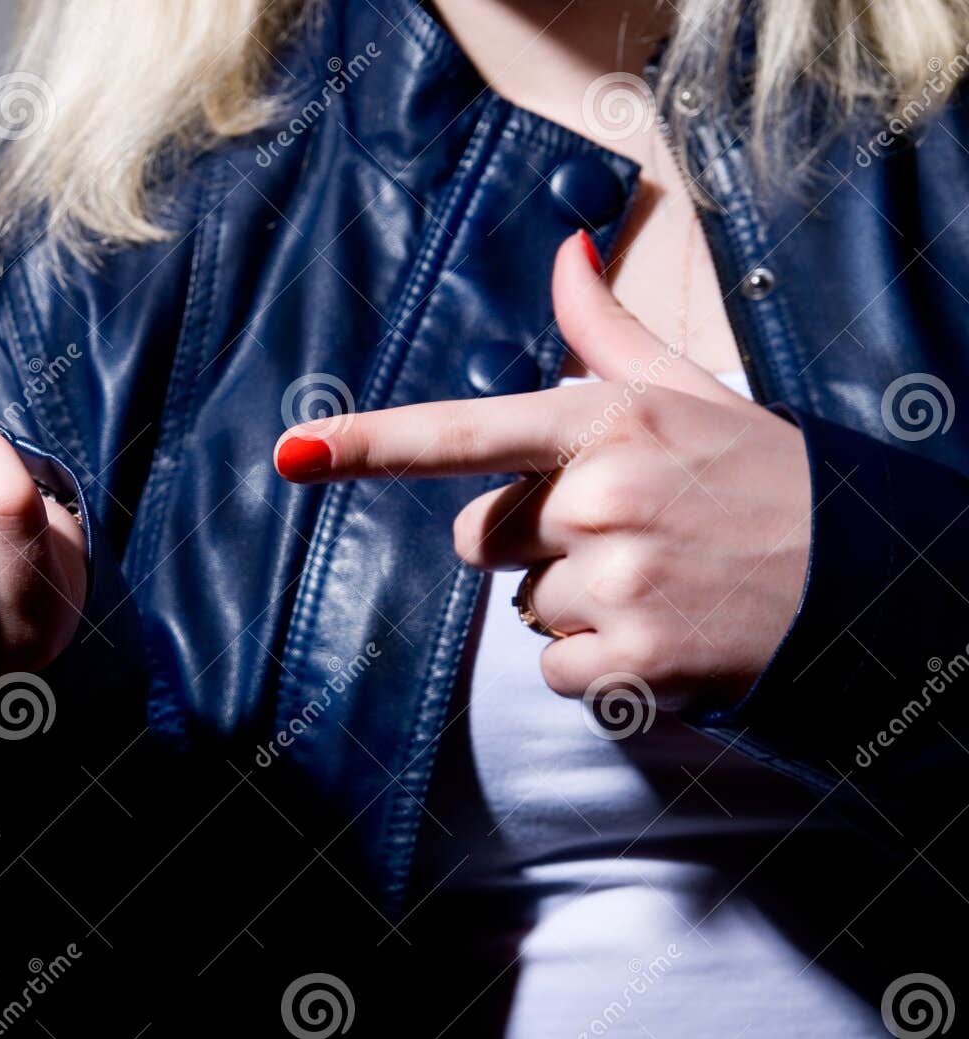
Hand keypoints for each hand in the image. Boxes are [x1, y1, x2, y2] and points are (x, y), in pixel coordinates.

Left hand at [273, 233, 811, 707]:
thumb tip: (563, 252)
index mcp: (604, 426)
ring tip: (660, 585)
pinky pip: (553, 674)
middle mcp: (601, 500)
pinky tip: (663, 638)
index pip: (463, 433)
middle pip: (478, 540)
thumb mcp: (689, 393)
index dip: (366, 446)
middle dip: (528, 543)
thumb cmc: (759, 479)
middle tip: (623, 539)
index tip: (291, 456)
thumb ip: (606, 332)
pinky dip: (598, 669)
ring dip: (573, 606)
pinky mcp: (634, 664)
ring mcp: (618, 585)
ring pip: (521, 609)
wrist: (860, 579)